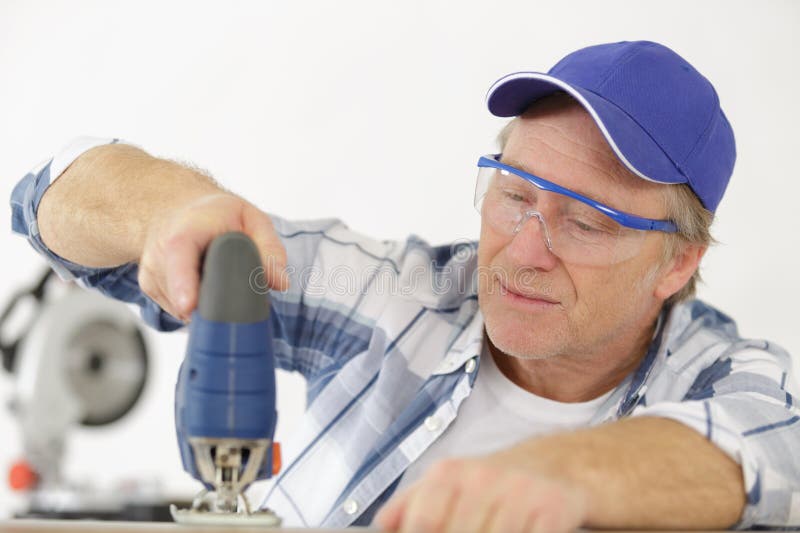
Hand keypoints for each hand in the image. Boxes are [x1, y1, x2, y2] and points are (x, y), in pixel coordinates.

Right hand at [137, 192, 288, 321]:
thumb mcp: (251, 218)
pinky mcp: (150, 289)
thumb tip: (279, 282)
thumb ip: (269, 248)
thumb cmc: (215, 215)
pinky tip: (200, 281)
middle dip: (213, 301)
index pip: (178, 255)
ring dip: (207, 301)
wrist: (179, 210)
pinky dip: (196, 302)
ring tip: (213, 273)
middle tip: (233, 288)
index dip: (183, 283)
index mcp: (186, 230)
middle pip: (185, 292)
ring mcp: (152, 273)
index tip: (189, 305)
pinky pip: (178, 310)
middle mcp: (161, 252)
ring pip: (184, 307)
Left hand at [374, 456, 588, 532]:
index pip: (424, 520)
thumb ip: (410, 504)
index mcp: (449, 474)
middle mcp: (482, 477)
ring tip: (488, 532)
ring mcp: (519, 492)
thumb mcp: (448, 484)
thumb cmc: (492, 485)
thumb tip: (382, 526)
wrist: (556, 466)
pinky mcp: (553, 507)